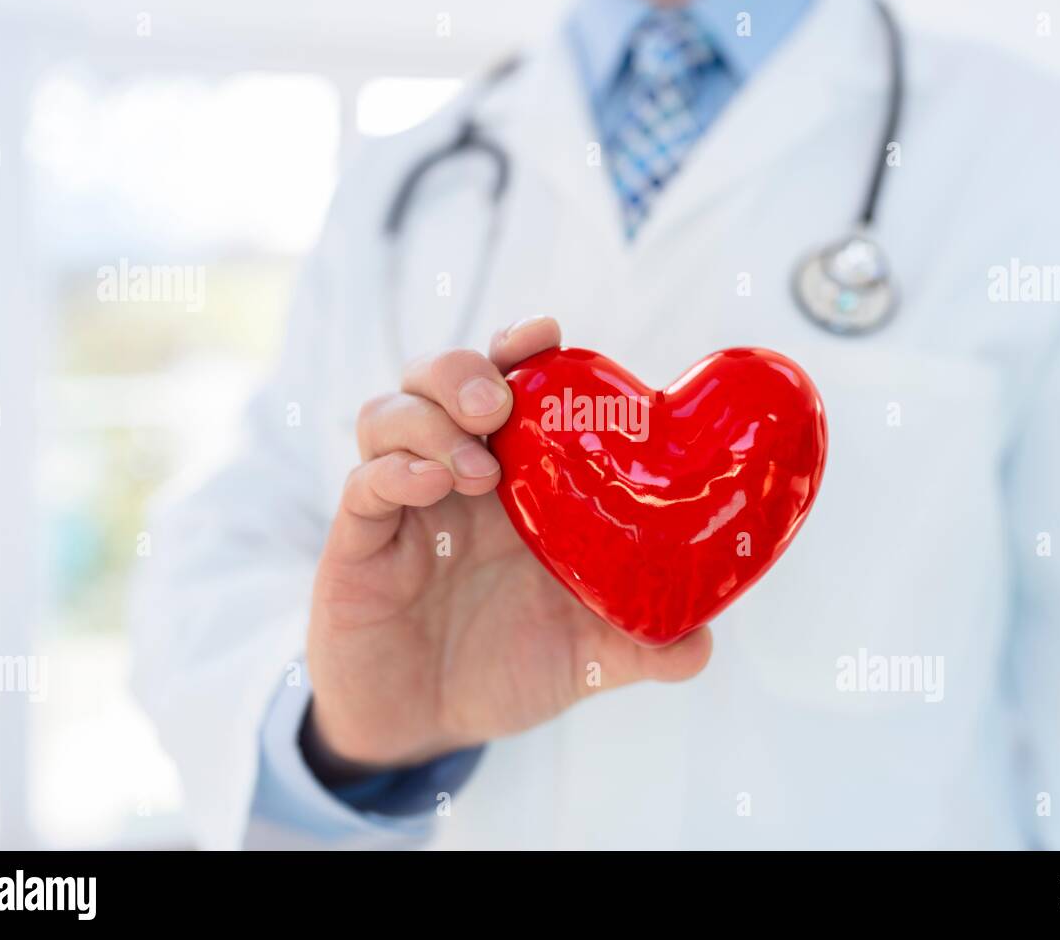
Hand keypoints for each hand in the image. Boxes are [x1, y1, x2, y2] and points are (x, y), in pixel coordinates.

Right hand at [304, 316, 711, 773]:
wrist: (422, 726)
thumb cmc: (501, 668)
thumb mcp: (581, 659)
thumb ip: (638, 645)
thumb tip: (701, 644)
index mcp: (513, 482)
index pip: (508, 386)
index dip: (523, 350)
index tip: (548, 333)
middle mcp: (453, 476)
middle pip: (438, 379)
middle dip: (467, 369)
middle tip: (502, 400)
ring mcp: (401, 504)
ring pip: (388, 414)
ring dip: (431, 420)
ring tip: (478, 466)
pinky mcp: (358, 542)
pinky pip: (363, 484)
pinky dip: (393, 471)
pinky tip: (430, 486)